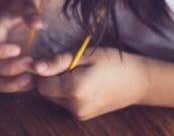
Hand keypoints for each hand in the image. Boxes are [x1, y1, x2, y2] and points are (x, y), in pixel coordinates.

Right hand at [0, 4, 43, 93]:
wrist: (25, 18)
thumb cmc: (23, 9)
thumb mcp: (26, 4)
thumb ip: (30, 11)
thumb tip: (36, 24)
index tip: (18, 49)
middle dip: (10, 68)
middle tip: (29, 62)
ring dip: (11, 84)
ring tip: (30, 79)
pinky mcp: (7, 75)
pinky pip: (4, 87)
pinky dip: (16, 88)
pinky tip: (32, 82)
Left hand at [32, 47, 148, 119]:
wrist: (138, 81)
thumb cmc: (112, 63)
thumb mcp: (85, 55)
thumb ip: (58, 62)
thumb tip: (36, 66)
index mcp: (74, 89)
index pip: (41, 85)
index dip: (43, 72)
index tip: (53, 61)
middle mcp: (75, 106)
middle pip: (46, 93)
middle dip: (51, 79)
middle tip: (69, 66)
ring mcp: (80, 114)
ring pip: (54, 99)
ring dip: (58, 87)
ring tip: (77, 74)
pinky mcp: (84, 117)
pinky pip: (65, 104)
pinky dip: (67, 94)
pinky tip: (82, 83)